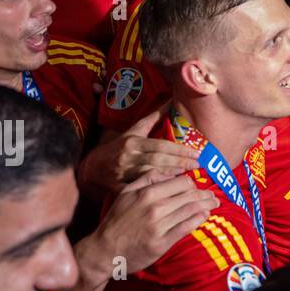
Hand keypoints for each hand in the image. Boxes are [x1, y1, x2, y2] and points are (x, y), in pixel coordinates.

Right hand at [79, 108, 201, 192]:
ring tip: (188, 176)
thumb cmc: (118, 147)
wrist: (92, 167)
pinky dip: (153, 188)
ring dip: (169, 175)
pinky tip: (168, 190)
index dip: (179, 150)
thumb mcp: (134, 131)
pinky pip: (138, 188)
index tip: (196, 153)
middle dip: (179, 163)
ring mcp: (122, 174)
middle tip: (197, 165)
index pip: (160, 145)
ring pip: (149, 174)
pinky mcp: (118, 188)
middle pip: (157, 160)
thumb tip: (171, 100)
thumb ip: (153, 118)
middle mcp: (127, 157)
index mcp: (132, 142)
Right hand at [85, 170, 217, 275]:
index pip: (182, 182)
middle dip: (205, 194)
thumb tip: (167, 170)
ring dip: (207, 205)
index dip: (193, 183)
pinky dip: (199, 219)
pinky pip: (186, 227)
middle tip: (213, 195)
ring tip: (214, 203)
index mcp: (148, 193)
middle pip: (190, 195)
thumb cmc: (116, 220)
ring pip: (191, 210)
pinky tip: (204, 215)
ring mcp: (159, 226)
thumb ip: (146, 179)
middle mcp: (155, 207)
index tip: (198, 186)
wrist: (103, 250)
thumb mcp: (126, 193)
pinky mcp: (161, 243)